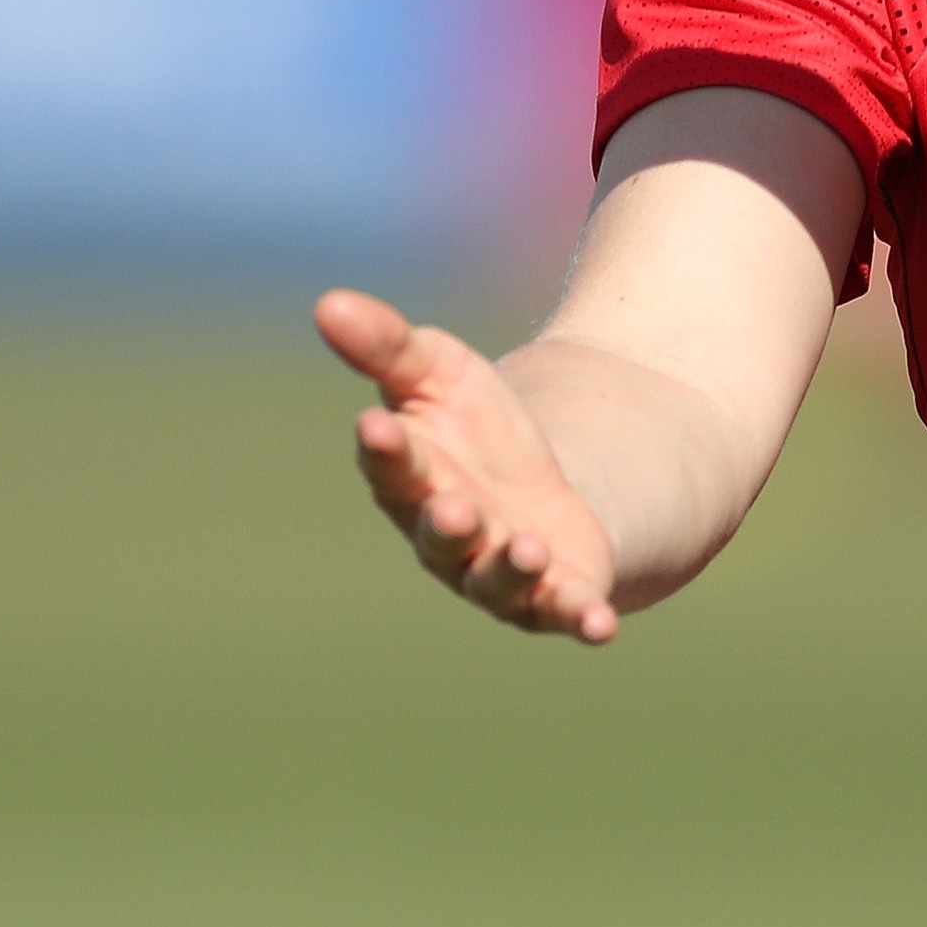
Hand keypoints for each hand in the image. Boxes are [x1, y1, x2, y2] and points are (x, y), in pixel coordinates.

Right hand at [317, 287, 622, 642]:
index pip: (391, 464)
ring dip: (510, 568)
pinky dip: (580, 619)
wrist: (545, 475)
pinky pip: (565, 612)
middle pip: (440, 533)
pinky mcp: (552, 596)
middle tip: (454, 506)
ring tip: (528, 548)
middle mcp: (446, 535)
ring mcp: (496, 573)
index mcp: (410, 478)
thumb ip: (385, 345)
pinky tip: (600, 625)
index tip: (375, 424)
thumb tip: (326, 301)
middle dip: (446, 523)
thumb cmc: (472, 423)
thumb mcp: (437, 368)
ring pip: (496, 579)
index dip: (383, 448)